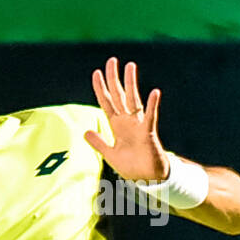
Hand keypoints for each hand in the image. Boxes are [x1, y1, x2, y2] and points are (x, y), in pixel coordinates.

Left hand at [84, 57, 169, 182]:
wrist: (147, 179)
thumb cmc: (131, 166)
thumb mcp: (109, 154)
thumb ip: (98, 142)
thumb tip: (85, 131)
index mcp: (117, 125)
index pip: (106, 103)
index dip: (100, 88)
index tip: (96, 73)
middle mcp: (127, 121)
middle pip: (119, 95)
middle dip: (114, 79)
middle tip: (111, 60)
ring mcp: (138, 125)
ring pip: (133, 100)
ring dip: (131, 83)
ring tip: (130, 66)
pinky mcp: (148, 133)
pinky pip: (150, 117)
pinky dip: (152, 106)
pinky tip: (154, 93)